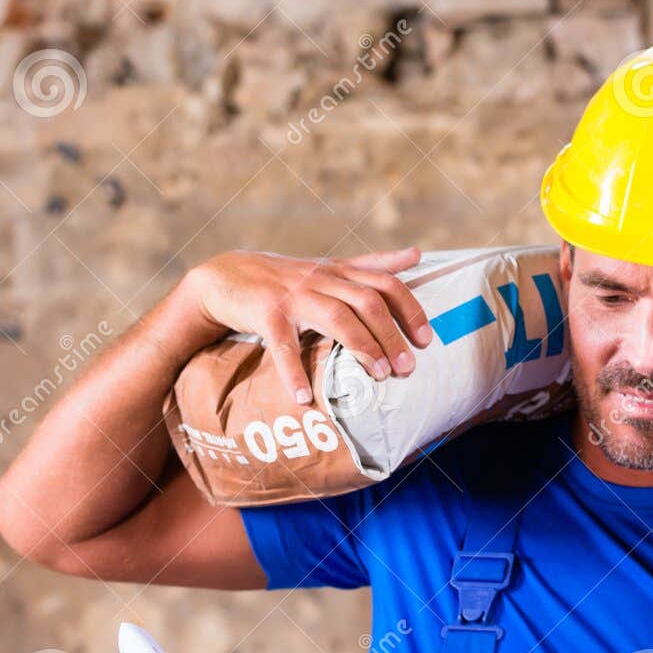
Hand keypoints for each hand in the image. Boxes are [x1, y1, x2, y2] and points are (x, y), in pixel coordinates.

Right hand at [178, 247, 433, 404]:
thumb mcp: (332, 269)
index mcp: (340, 273)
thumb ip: (373, 265)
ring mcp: (293, 295)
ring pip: (336, 317)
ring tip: (378, 376)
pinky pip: (283, 345)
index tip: (426, 341)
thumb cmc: (289, 280)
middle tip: (407, 368)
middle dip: (391, 335)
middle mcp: (321, 280)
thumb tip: (417, 254)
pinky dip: (294, 373)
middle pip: (367, 301)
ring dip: (361, 347)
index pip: (386, 284)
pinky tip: (305, 398)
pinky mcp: (265, 313)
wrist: (225, 277)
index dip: (410, 310)